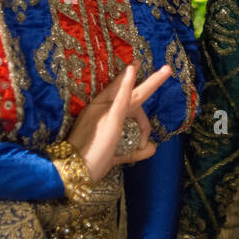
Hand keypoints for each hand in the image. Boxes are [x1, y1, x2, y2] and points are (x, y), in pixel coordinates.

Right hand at [67, 65, 173, 181]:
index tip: (136, 67)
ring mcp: (105, 111)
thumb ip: (134, 152)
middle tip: (165, 69)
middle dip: (148, 81)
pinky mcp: (110, 118)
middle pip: (127, 90)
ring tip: (166, 71)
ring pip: (133, 94)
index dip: (129, 83)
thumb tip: (153, 147)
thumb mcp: (116, 155)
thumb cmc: (89, 163)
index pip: (119, 97)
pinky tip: (132, 70)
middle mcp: (101, 107)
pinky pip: (121, 99)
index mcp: (99, 112)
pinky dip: (126, 85)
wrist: (71, 170)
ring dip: (152, 82)